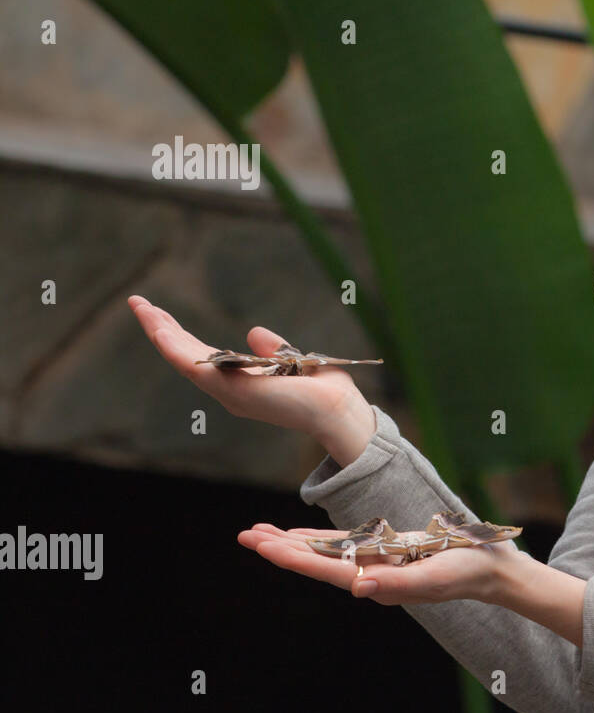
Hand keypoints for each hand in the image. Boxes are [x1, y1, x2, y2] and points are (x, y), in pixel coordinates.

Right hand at [127, 295, 373, 451]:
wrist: (336, 409)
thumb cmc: (319, 391)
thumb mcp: (288, 362)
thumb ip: (270, 350)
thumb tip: (253, 333)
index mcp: (238, 382)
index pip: (200, 354)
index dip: (178, 334)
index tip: (159, 312)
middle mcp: (227, 389)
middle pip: (184, 354)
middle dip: (160, 328)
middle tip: (137, 302)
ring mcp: (227, 391)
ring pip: (182, 358)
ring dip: (160, 333)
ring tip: (141, 308)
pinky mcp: (232, 390)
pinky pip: (196, 366)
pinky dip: (175, 348)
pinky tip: (159, 330)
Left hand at [238, 523, 517, 603]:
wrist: (490, 569)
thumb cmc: (466, 571)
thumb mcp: (435, 576)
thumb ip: (396, 583)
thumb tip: (357, 588)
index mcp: (378, 582)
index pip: (325, 569)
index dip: (293, 557)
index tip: (262, 545)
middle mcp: (369, 574)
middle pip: (316, 561)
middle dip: (280, 548)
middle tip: (245, 535)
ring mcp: (376, 563)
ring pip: (324, 551)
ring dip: (292, 542)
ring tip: (260, 531)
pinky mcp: (385, 552)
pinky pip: (344, 544)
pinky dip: (319, 538)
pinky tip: (300, 534)